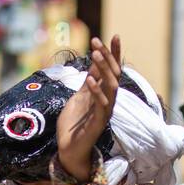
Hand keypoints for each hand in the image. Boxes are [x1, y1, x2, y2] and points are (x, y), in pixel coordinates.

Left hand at [57, 35, 122, 181]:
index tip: (114, 36)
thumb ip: (89, 81)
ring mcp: (105, 112)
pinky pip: (101, 105)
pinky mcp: (99, 123)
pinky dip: (96, 92)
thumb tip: (93, 62)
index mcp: (104, 93)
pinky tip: (89, 80)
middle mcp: (108, 101)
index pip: (113, 69)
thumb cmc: (74, 124)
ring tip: (95, 55)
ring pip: (111, 87)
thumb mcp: (80, 96)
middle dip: (107, 57)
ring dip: (103, 70)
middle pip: (114, 75)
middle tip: (96, 42)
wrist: (69, 148)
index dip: (115, 53)